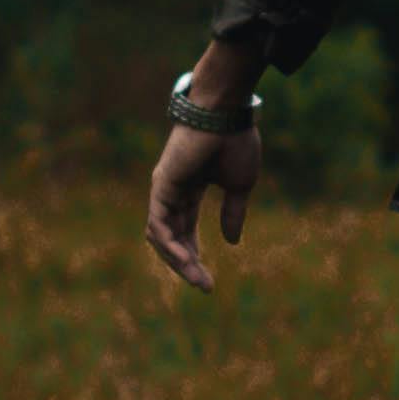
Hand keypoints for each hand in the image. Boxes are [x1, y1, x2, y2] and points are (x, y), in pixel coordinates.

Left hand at [145, 111, 262, 290]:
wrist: (226, 113)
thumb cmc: (235, 141)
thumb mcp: (240, 186)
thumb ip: (233, 213)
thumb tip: (231, 242)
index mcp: (190, 189)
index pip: (185, 230)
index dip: (194, 255)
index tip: (209, 281)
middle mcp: (172, 190)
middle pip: (171, 237)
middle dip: (185, 264)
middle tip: (203, 286)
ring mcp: (164, 188)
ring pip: (160, 235)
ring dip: (177, 260)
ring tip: (196, 278)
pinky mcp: (161, 185)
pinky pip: (158, 224)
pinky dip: (169, 245)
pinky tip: (185, 260)